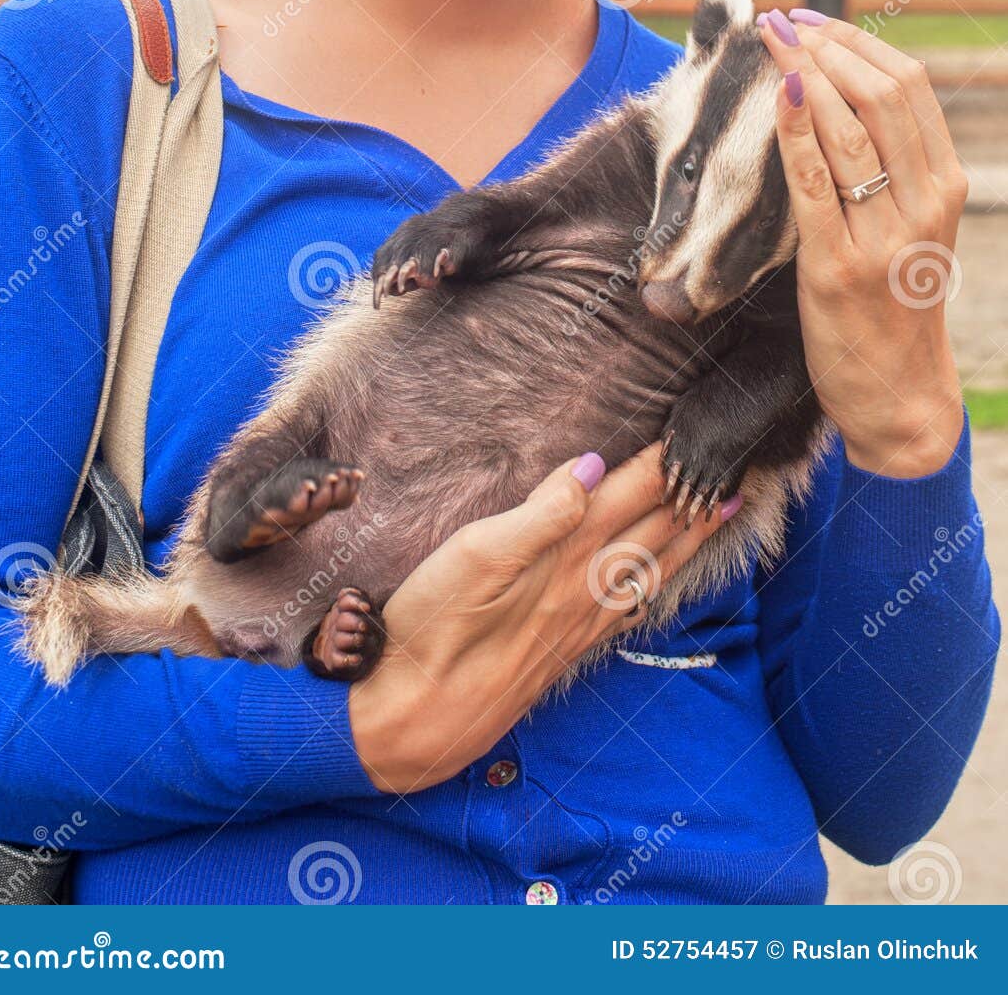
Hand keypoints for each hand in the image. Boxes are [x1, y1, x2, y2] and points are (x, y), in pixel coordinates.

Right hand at [348, 445, 735, 793]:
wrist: (411, 722)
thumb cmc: (431, 632)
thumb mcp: (473, 557)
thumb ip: (540, 514)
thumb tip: (593, 468)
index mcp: (564, 558)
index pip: (630, 496)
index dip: (665, 461)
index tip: (700, 429)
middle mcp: (584, 591)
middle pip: (655, 531)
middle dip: (698, 495)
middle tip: (740, 464)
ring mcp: (578, 626)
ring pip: (652, 569)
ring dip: (692, 536)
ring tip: (725, 511)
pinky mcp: (563, 652)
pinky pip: (629, 608)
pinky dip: (658, 583)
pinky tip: (659, 582)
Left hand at [757, 7, 967, 476]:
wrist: (897, 394)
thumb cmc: (892, 304)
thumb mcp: (907, 227)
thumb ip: (886, 169)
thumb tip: (833, 92)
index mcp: (945, 187)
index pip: (909, 88)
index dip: (858, 42)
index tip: (812, 20)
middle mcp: (924, 205)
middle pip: (882, 96)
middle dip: (827, 46)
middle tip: (780, 22)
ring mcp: (885, 237)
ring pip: (851, 132)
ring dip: (806, 74)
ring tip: (769, 43)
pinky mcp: (839, 269)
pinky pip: (816, 186)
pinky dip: (797, 134)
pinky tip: (780, 96)